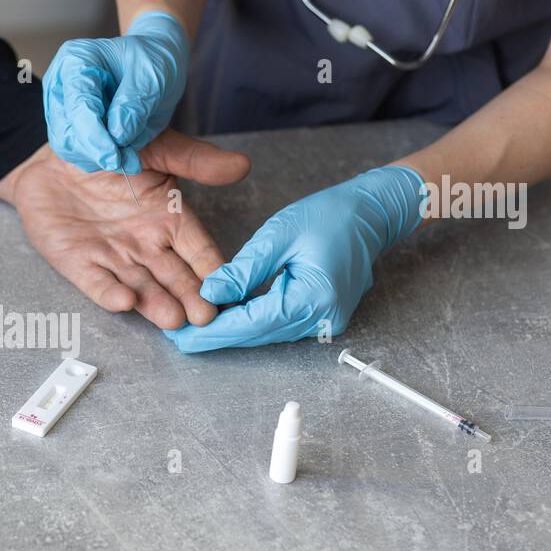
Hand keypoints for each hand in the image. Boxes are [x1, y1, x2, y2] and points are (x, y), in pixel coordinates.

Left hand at [0, 130, 250, 329]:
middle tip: (205, 317)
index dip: (213, 269)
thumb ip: (196, 161)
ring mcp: (112, 255)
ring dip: (155, 304)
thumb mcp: (158, 148)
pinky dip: (109, 293)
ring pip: (139, 285)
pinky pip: (95, 281)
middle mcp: (145, 244)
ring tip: (173, 319)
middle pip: (173, 276)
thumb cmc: (111, 146)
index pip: (197, 249)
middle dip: (190, 297)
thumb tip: (242, 165)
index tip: (230, 289)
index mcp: (169, 218)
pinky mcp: (77, 261)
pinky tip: (124, 302)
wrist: (56, 146)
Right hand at [43, 11, 189, 173]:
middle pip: (65, 134)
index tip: (115, 158)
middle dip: (97, 152)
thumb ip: (135, 105)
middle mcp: (60, 84)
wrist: (153, 64)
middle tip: (130, 159)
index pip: (78, 107)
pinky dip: (101, 159)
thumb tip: (117, 136)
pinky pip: (78, 155)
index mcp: (75, 61)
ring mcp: (62, 107)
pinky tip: (123, 152)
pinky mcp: (69, 127)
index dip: (95, 138)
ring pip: (69, 149)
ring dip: (99, 158)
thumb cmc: (152, 59)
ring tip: (130, 153)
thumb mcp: (154, 75)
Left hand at [165, 166, 424, 350]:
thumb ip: (243, 270)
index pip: (251, 323)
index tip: (182, 337)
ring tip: (196, 327)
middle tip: (179, 337)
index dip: (213, 331)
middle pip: (257, 334)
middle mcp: (321, 319)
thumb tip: (210, 295)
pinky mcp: (321, 316)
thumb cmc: (332, 215)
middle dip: (217, 335)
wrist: (371, 213)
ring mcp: (324, 322)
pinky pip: (279, 323)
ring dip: (233, 329)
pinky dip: (252, 320)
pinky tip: (227, 314)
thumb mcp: (278, 235)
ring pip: (266, 332)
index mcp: (313, 299)